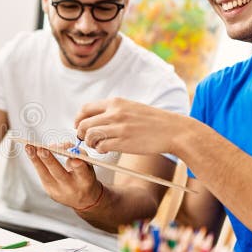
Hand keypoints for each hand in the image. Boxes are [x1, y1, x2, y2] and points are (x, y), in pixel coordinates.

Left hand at [25, 143, 105, 209]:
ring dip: (35, 160)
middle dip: (49, 161)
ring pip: (45, 175)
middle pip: (59, 173)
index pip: (81, 172)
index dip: (77, 165)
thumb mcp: (89, 166)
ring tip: (29, 148)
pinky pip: (41, 175)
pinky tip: (30, 152)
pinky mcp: (50, 192)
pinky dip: (36, 162)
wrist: (83, 200)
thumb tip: (61, 146)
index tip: (73, 158)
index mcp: (85, 180)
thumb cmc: (85, 178)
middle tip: (42, 150)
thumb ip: (79, 154)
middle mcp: (72, 187)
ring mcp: (59, 191)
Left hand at [75, 98, 191, 154]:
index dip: (78, 119)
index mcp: (116, 102)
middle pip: (84, 124)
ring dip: (90, 143)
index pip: (85, 109)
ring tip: (97, 145)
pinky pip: (101, 147)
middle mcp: (115, 113)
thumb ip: (113, 110)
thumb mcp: (131, 107)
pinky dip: (100, 149)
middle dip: (81, 134)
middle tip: (86, 139)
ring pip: (90, 136)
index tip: (79, 126)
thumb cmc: (152, 121)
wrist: (173, 130)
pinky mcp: (123, 142)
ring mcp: (119, 128)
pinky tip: (106, 149)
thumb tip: (94, 119)